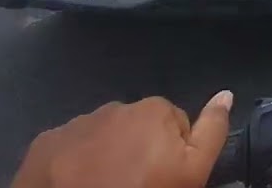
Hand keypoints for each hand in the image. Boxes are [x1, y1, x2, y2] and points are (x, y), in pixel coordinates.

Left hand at [11, 91, 232, 187]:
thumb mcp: (192, 171)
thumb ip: (212, 131)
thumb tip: (226, 94)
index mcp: (154, 109)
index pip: (173, 125)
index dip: (171, 153)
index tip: (162, 177)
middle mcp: (115, 106)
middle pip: (136, 128)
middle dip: (136, 150)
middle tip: (133, 183)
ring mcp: (76, 123)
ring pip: (101, 137)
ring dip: (104, 155)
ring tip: (103, 185)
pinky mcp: (45, 141)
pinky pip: (68, 146)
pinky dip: (72, 162)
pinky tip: (74, 183)